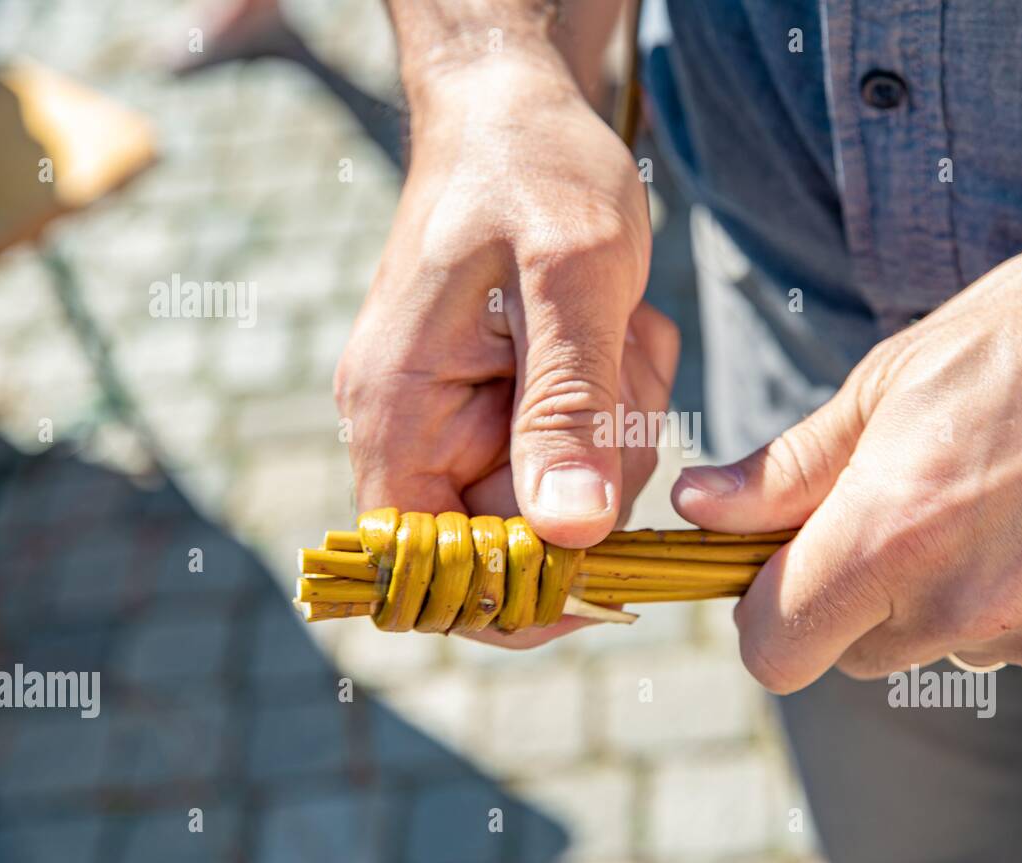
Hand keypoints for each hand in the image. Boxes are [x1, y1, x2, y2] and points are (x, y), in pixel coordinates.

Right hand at [335, 50, 677, 644]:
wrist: (519, 115)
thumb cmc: (534, 172)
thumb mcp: (571, 279)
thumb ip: (567, 407)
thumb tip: (568, 534)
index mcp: (398, 415)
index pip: (429, 576)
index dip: (520, 588)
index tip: (606, 535)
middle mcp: (414, 435)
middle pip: (521, 543)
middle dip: (600, 475)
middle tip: (621, 371)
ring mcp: (461, 423)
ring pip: (567, 503)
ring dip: (623, 431)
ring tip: (620, 334)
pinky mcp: (507, 408)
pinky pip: (582, 457)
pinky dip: (624, 408)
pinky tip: (622, 332)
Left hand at [673, 199, 1021, 689]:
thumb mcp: (897, 376)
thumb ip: (790, 465)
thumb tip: (702, 507)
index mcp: (891, 535)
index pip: (775, 650)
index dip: (767, 615)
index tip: (783, 574)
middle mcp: (965, 607)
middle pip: (859, 654)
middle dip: (862, 597)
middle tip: (909, 508)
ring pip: (952, 651)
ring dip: (955, 597)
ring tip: (1007, 498)